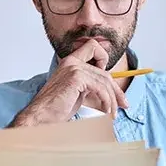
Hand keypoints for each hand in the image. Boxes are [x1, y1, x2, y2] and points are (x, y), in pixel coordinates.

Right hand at [12, 40, 128, 125]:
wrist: (41, 118)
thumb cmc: (56, 109)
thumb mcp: (78, 93)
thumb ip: (91, 86)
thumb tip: (114, 93)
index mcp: (70, 62)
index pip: (93, 47)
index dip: (104, 59)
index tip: (108, 80)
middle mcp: (71, 61)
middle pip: (105, 71)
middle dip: (116, 90)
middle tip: (124, 104)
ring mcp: (73, 68)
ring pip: (105, 80)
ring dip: (113, 99)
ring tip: (113, 114)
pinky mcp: (75, 77)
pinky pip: (101, 88)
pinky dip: (107, 101)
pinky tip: (106, 111)